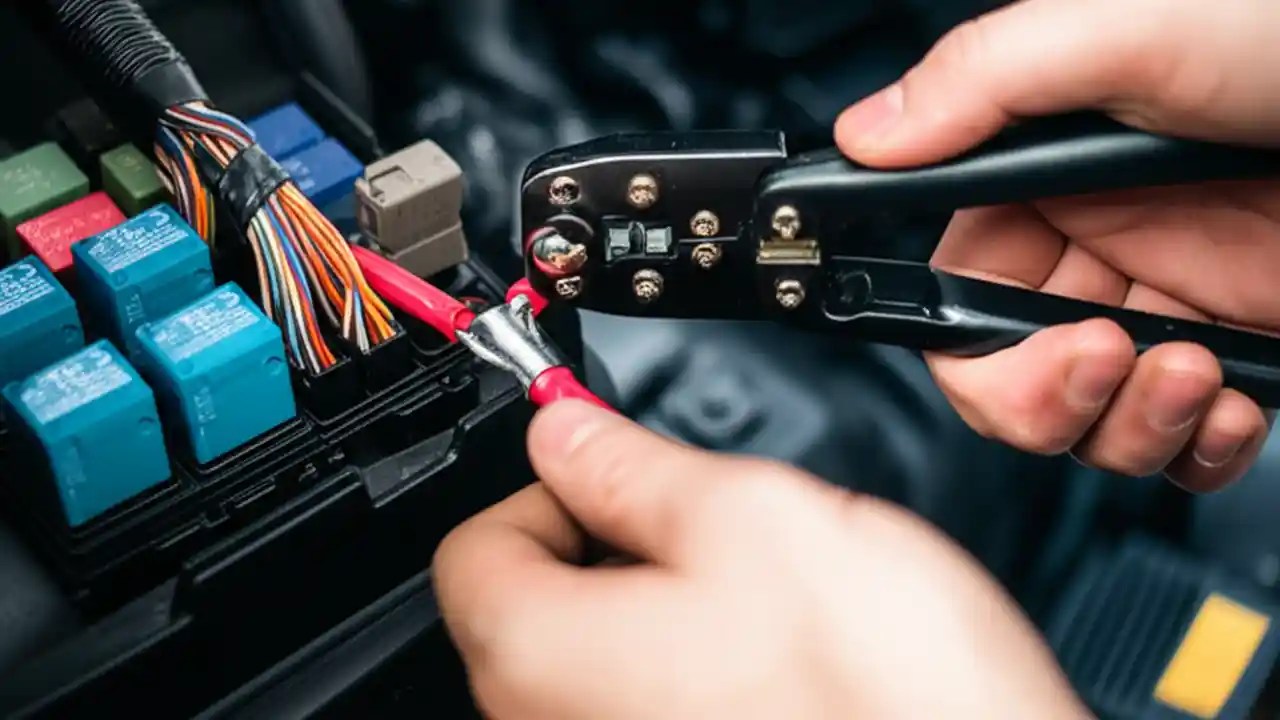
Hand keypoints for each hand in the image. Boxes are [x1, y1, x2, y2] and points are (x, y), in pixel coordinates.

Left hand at [434, 401, 1088, 719]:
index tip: (617, 469)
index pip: (474, 544)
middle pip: (531, 607)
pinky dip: (690, 674)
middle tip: (709, 530)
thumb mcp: (751, 518)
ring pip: (595, 662)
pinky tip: (773, 667)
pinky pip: (645, 710)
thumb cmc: (882, 697)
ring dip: (659, 610)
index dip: (548, 483)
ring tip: (758, 603)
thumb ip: (629, 465)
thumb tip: (565, 431)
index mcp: (540, 656)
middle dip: (609, 547)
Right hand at [835, 0, 1279, 490]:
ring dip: (1132, 427)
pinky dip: (1197, 451)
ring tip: (1198, 372)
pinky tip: (1235, 405)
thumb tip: (867, 136)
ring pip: (1084, 422)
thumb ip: (986, 80)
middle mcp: (1089, 242)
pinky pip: (1173, 439)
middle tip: (1116, 362)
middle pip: (1004, 377)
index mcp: (1041, 174)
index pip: (948, 292)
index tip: (1040, 347)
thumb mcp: (1135, 30)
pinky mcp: (1228, 345)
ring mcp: (1160, 299)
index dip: (972, 347)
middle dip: (1051, 402)